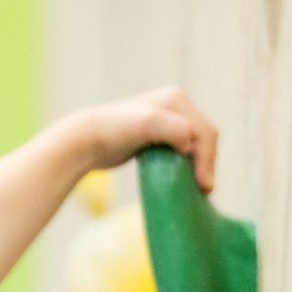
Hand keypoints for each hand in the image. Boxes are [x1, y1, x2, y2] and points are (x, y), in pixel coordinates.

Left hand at [85, 88, 218, 192]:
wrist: (84, 141)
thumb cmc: (113, 131)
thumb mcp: (146, 123)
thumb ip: (173, 128)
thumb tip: (191, 143)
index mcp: (177, 100)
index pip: (204, 131)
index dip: (207, 159)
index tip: (204, 186)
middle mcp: (175, 107)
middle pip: (202, 138)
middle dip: (207, 163)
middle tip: (205, 190)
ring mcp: (166, 123)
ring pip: (194, 146)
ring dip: (199, 166)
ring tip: (198, 189)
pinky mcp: (156, 139)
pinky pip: (181, 153)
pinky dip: (187, 166)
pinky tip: (185, 182)